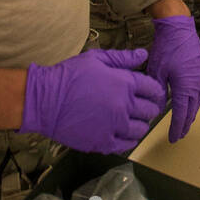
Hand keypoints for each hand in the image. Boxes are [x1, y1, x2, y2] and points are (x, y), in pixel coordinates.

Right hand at [20, 48, 164, 153]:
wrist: (44, 100)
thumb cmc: (69, 76)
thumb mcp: (96, 59)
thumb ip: (122, 58)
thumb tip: (143, 54)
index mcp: (124, 83)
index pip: (153, 89)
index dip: (154, 91)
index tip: (150, 93)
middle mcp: (123, 106)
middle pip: (150, 111)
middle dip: (149, 108)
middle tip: (141, 107)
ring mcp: (114, 126)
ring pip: (141, 130)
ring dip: (139, 125)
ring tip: (130, 120)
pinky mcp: (103, 142)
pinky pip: (126, 145)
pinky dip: (128, 140)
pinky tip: (122, 133)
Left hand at [148, 15, 199, 142]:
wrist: (178, 28)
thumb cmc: (167, 48)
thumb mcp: (156, 72)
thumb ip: (158, 92)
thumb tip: (158, 106)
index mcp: (185, 87)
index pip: (181, 115)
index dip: (176, 128)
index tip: (172, 138)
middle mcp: (197, 85)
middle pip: (192, 112)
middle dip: (184, 125)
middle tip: (178, 135)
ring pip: (197, 103)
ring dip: (190, 115)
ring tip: (184, 124)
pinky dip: (194, 103)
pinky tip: (190, 105)